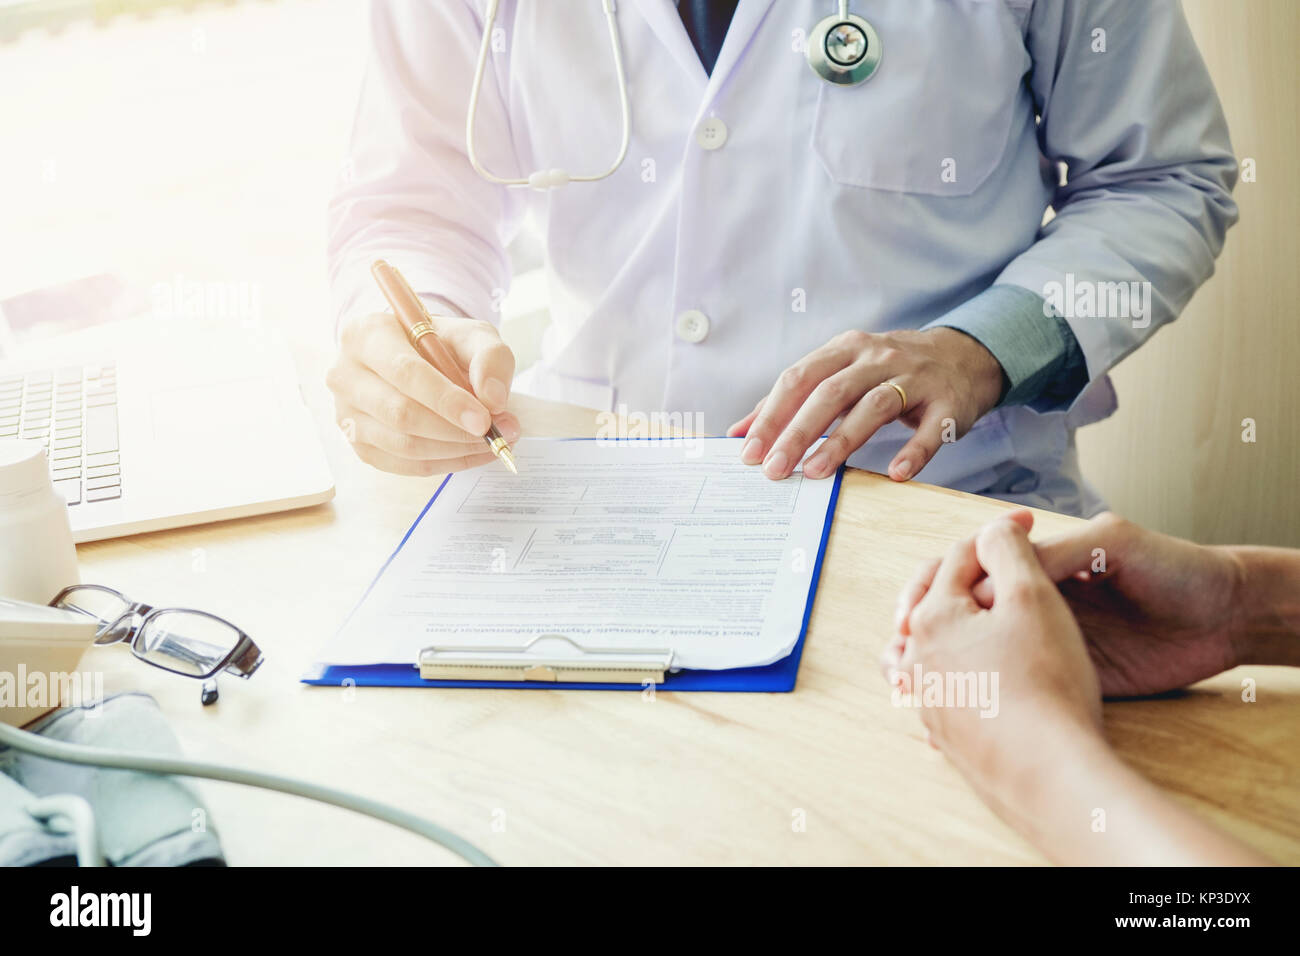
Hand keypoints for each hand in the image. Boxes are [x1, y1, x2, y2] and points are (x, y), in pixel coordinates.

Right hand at [326, 311, 520, 475]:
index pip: (406, 373)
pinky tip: (472, 452)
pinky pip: (405, 465)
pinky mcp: (359, 444)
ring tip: (492, 442)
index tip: (484, 419)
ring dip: (454, 450)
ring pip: (403, 445)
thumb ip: (489, 358)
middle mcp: (346, 375)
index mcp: (367, 335)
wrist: (415, 358)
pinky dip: (446, 463)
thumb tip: (493, 400)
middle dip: (455, 430)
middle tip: (498, 433)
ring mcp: (346, 413)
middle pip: (401, 414)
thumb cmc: (440, 344)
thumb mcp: (471, 335)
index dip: (447, 400)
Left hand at [726, 328, 1003, 480]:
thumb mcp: (841, 372)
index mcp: (844, 349)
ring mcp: (915, 378)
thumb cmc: (887, 371)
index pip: (799, 379)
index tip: (749, 451)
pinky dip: (914, 451)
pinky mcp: (948, 402)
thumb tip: (740, 432)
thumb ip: (793, 399)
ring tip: (815, 473)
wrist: (963, 356)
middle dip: (797, 432)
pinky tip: (896, 473)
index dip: (772, 414)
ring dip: (841, 441)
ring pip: (873, 406)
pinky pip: (930, 428)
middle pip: (830, 393)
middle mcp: (877, 358)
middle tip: (774, 469)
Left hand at [881, 513, 1103, 809]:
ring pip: (940, 648)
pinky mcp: (949, 736)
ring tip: (991, 617)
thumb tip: (993, 530)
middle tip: (1005, 566)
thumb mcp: (1033, 596)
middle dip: (972, 580)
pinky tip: (993, 672)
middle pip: (941, 601)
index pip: (961, 559)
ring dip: (964, 627)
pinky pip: (950, 690)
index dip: (1000, 535)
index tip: (1030, 524)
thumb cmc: (1046, 680)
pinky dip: (968, 670)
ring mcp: (929, 701)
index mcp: (932, 617)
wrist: (1051, 772)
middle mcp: (917, 659)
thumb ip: (1008, 551)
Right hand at [897, 512, 1244, 696]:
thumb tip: (996, 571)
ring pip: (976, 656)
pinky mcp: (1067, 680)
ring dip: (936, 669)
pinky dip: (976, 702)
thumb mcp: (1111, 542)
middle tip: (900, 652)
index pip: (971, 574)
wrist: (1225, 614)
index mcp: (1039, 569)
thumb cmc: (1174, 567)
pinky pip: (1013, 689)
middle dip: (921, 632)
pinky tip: (949, 712)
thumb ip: (1058, 552)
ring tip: (908, 684)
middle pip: (961, 617)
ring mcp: (1047, 645)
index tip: (918, 614)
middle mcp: (1034, 606)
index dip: (940, 591)